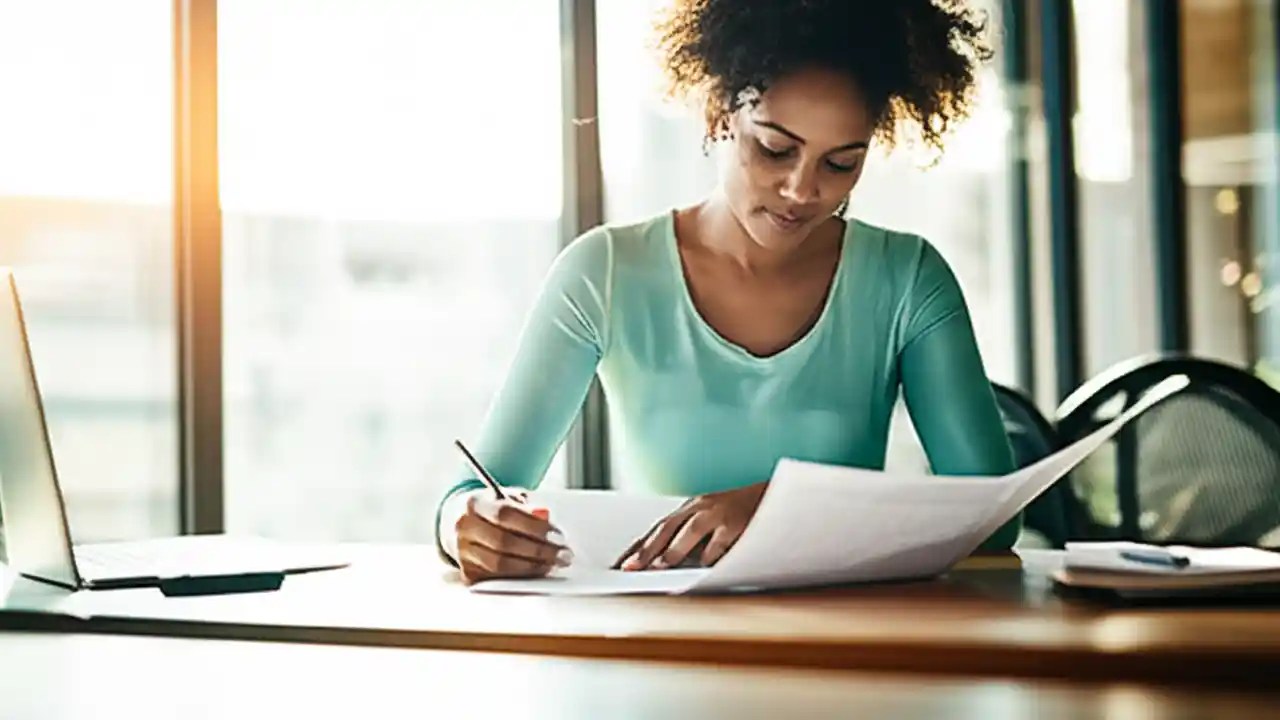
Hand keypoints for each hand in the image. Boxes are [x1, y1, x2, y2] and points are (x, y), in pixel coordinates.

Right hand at [454, 493, 572, 584]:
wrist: (465, 524)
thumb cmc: (494, 511)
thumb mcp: (511, 500)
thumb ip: (528, 507)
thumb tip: (545, 517)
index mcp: (474, 503)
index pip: (505, 515)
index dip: (534, 527)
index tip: (558, 536)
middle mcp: (464, 528)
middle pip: (503, 542)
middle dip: (538, 550)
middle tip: (563, 554)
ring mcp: (463, 552)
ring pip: (499, 564)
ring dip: (532, 566)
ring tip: (553, 563)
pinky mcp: (467, 573)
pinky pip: (496, 579)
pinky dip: (520, 577)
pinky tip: (537, 571)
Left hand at [614, 482, 767, 570]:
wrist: (776, 497)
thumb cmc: (739, 514)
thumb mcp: (711, 521)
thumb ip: (689, 538)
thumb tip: (660, 564)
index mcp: (690, 509)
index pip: (657, 529)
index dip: (637, 547)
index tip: (619, 565)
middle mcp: (701, 507)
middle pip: (666, 528)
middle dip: (646, 550)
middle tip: (629, 568)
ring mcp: (719, 514)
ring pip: (689, 531)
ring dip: (672, 550)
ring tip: (657, 567)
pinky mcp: (738, 524)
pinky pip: (719, 542)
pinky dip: (709, 556)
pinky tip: (700, 570)